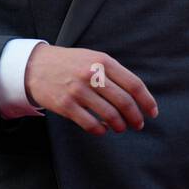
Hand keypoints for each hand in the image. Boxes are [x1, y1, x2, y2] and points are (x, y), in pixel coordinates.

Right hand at [23, 45, 157, 135]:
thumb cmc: (69, 63)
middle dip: (135, 117)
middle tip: (138, 124)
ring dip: (120, 125)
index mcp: (103, 61)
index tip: (152, 112)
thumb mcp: (93, 58)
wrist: (35, 66)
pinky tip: (102, 129)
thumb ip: (113, 72)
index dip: (146, 101)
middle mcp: (92, 75)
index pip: (133, 84)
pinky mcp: (66, 105)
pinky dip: (101, 130)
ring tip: (121, 128)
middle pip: (124, 102)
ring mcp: (78, 91)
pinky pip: (90, 124)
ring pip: (109, 115)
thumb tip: (136, 95)